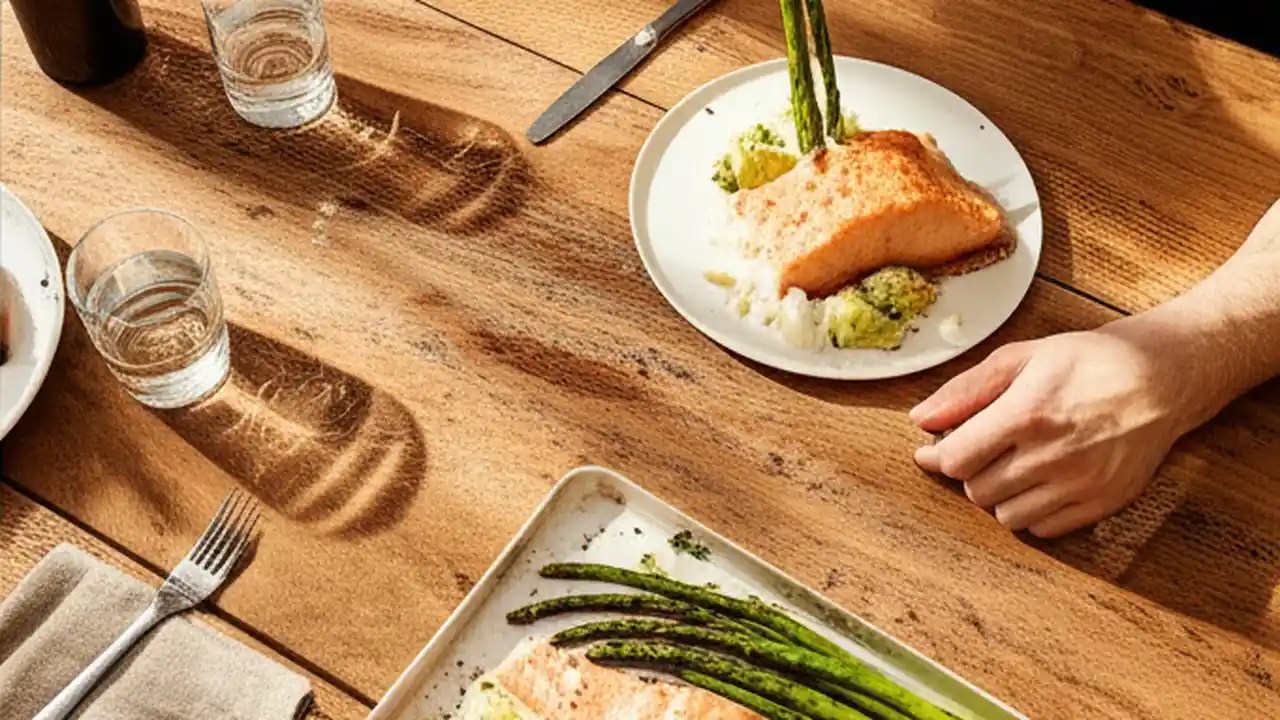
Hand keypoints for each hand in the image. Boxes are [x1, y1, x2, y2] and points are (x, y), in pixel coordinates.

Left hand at [910, 320, 1198, 537]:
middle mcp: (1053, 455)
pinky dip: (1032, 511)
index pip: (956, 460)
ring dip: (999, 495)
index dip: (939, 455)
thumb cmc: (1088, 361)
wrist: (1160, 378)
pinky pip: (1044, 529)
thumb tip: (921, 420)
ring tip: (1014, 464)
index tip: (936, 449)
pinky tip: (1040, 482)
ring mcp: (1081, 483)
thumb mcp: (1021, 357)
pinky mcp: (1103, 503)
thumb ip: (965, 390)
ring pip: (1007, 516)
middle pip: (977, 491)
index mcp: (1027, 414)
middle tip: (985, 449)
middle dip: (972, 471)